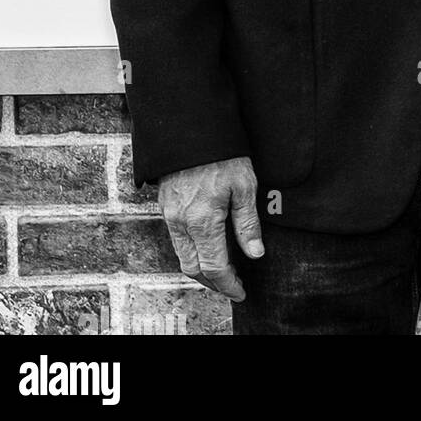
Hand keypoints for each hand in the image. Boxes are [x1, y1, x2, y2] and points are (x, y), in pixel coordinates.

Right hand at [159, 156, 263, 300]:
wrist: (192, 129)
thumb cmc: (223, 154)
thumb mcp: (245, 185)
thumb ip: (247, 223)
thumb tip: (255, 254)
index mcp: (203, 220)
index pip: (214, 267)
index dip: (229, 284)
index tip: (241, 291)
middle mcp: (181, 222)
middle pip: (193, 268)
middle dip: (213, 282)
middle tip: (233, 285)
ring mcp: (170, 215)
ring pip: (182, 256)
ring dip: (200, 269)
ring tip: (222, 270)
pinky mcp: (165, 206)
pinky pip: (176, 239)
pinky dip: (191, 251)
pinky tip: (206, 246)